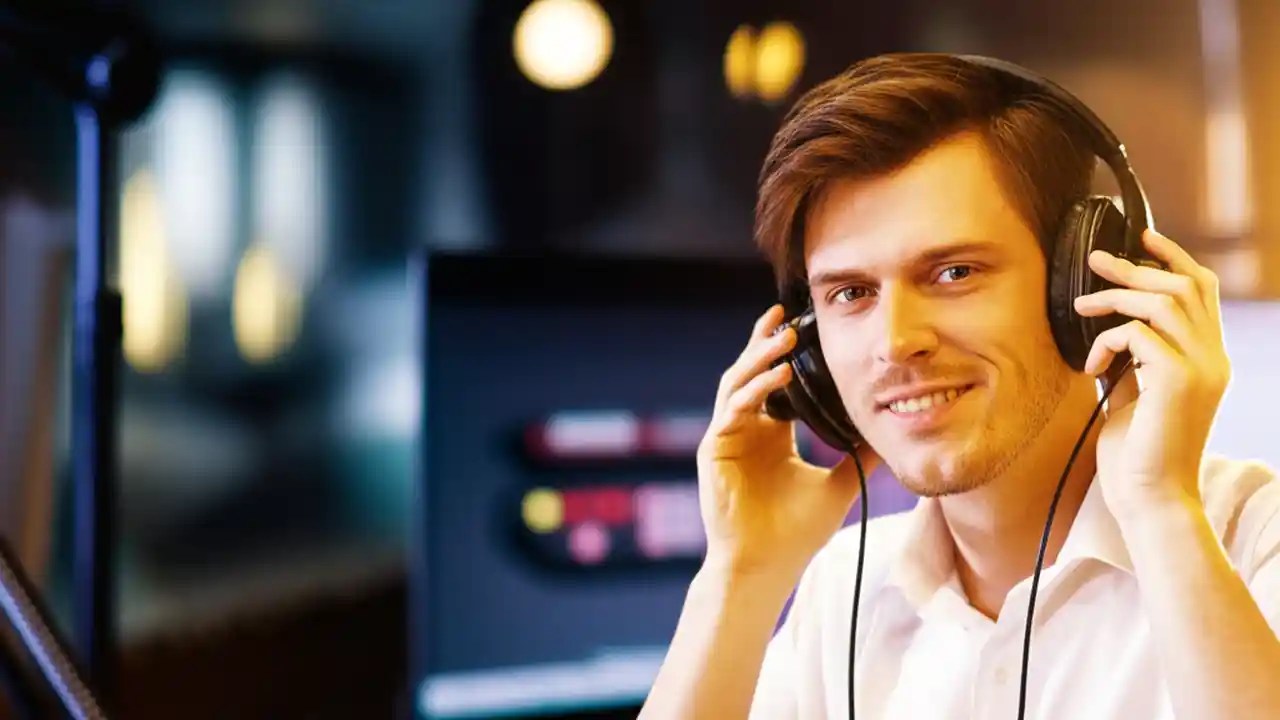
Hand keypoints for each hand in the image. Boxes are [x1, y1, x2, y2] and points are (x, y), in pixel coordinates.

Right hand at [696, 304, 879, 581]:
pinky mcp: (713, 449)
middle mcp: (745, 430)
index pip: (773, 382)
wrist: (766, 567)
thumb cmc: (795, 533)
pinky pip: (733, 409)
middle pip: (750, 372)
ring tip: (784, 336)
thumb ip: (859, 458)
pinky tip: (779, 375)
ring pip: (737, 382)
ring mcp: (726, 438)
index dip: (784, 354)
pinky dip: (756, 389)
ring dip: (759, 358)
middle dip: (765, 342)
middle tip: (786, 314)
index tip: (805, 327)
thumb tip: (892, 437)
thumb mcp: (838, 486)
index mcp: (769, 435)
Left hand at [1072, 229, 1230, 516]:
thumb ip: (1132, 356)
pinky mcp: (1179, 381)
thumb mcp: (1134, 391)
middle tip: (1095, 260)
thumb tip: (1108, 322)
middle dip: (1135, 267)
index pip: (1203, 290)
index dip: (1174, 257)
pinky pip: (1140, 334)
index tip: (1142, 237)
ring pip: (1164, 302)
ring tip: (1082, 307)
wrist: (1149, 496)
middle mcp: (1213, 358)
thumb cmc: (1136, 450)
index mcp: (1208, 358)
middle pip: (1184, 286)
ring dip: (1115, 298)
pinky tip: (1091, 364)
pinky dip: (1107, 339)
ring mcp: (1202, 368)